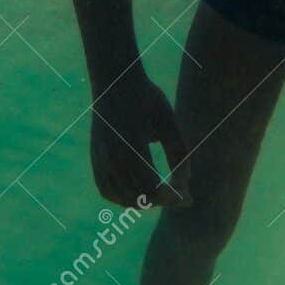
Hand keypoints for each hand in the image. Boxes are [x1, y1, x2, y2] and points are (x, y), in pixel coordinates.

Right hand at [90, 73, 190, 208]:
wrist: (114, 82)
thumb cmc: (146, 98)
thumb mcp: (168, 120)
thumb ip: (178, 151)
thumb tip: (185, 182)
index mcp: (131, 145)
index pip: (153, 187)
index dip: (172, 197)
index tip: (189, 198)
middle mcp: (112, 156)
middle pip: (140, 197)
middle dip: (164, 201)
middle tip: (184, 195)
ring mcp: (100, 159)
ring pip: (122, 198)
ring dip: (146, 202)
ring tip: (166, 194)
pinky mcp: (95, 159)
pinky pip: (107, 190)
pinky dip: (124, 198)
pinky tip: (141, 194)